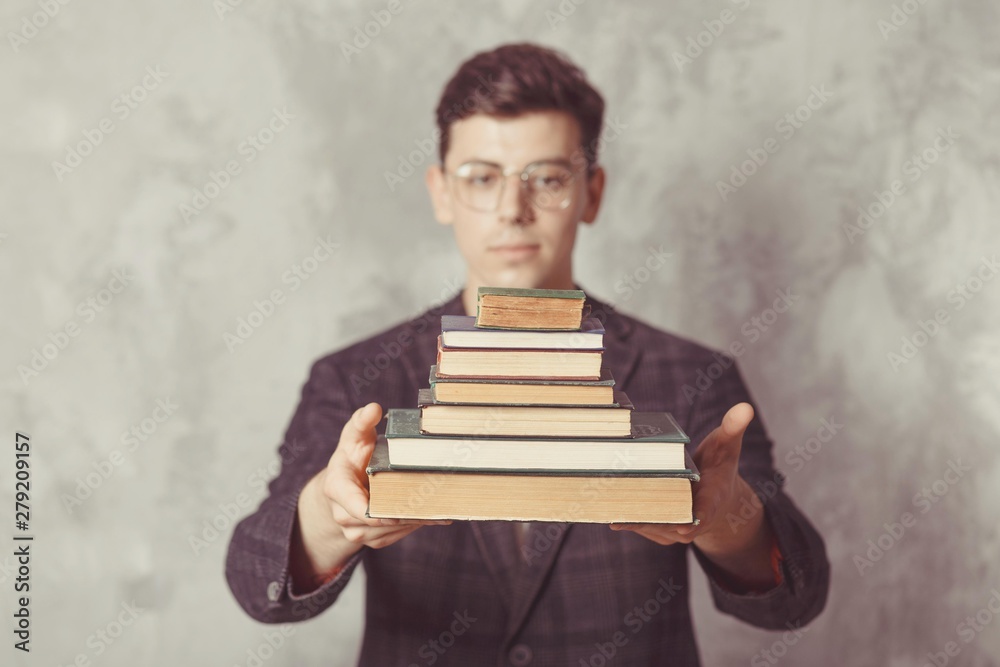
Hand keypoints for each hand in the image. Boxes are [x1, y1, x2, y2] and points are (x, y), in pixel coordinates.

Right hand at [290, 402, 450, 590]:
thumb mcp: (353, 436)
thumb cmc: (351, 456)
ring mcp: (356, 531)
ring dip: (414, 520)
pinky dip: (414, 525)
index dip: (378, 511)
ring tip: (441, 508)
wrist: (343, 486)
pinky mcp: (371, 539)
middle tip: (435, 503)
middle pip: (378, 521)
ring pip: (390, 531)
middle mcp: (342, 515)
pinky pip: (396, 536)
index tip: (401, 507)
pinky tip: (434, 514)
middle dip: (406, 512)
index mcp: (336, 488)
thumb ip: (362, 422)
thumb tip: (374, 408)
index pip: (356, 506)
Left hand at [610, 403, 775, 586]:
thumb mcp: (727, 445)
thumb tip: (745, 406)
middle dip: (648, 518)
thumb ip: (733, 428)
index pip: (707, 509)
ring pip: (653, 527)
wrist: (717, 496)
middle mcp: (696, 519)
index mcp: (714, 498)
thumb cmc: (719, 466)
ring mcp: (678, 529)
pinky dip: (626, 517)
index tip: (685, 524)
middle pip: (671, 522)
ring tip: (605, 504)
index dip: (697, 517)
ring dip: (631, 518)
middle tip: (620, 513)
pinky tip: (604, 504)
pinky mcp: (663, 532)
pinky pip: (643, 527)